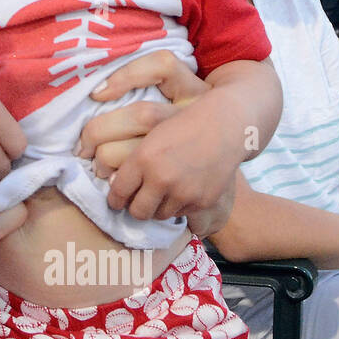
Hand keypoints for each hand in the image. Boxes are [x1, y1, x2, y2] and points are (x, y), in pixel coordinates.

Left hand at [76, 50, 236, 229]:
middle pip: (136, 211)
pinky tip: (181, 192)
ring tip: (160, 195)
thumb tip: (112, 181)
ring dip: (156, 207)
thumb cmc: (183, 123)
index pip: (118, 191)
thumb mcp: (149, 132)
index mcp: (143, 158)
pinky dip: (178, 206)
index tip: (115, 198)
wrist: (227, 126)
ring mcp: (183, 192)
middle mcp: (161, 178)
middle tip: (135, 201)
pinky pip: (180, 215)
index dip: (114, 198)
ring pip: (157, 215)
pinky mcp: (200, 202)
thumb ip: (131, 156)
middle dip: (133, 207)